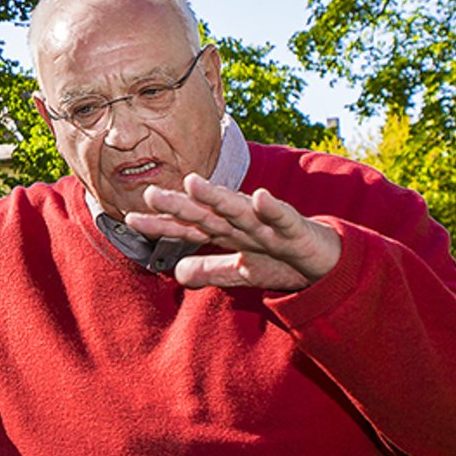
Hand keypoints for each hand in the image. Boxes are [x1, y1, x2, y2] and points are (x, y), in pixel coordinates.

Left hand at [127, 173, 341, 291]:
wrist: (325, 262)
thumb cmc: (281, 260)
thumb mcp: (241, 271)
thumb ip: (209, 269)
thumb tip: (176, 273)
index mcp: (228, 232)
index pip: (189, 227)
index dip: (162, 224)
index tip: (130, 220)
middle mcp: (242, 223)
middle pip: (206, 213)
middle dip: (179, 204)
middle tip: (150, 193)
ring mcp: (267, 224)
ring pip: (238, 210)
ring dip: (217, 196)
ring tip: (193, 183)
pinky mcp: (294, 230)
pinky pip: (282, 218)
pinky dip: (271, 209)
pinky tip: (259, 198)